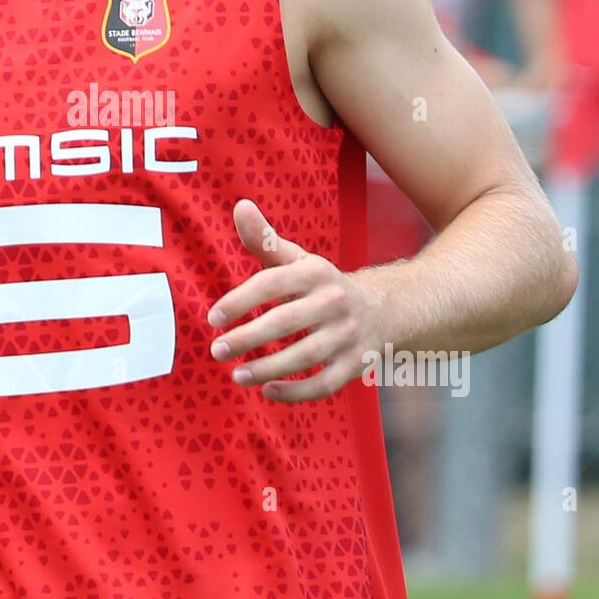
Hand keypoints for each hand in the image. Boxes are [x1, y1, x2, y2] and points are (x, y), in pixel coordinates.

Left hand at [207, 198, 382, 402]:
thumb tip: (239, 207)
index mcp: (316, 272)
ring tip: (236, 374)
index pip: (274, 282)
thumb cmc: (324, 285)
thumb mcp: (299, 260)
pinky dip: (296, 392)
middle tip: (217, 350)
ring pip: (305, 357)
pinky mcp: (356, 365)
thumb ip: (265, 240)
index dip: (241, 299)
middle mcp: (335, 301)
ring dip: (268, 368)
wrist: (385, 309)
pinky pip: (325, 384)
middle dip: (248, 338)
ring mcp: (348, 335)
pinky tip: (267, 391)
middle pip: (287, 322)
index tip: (213, 317)